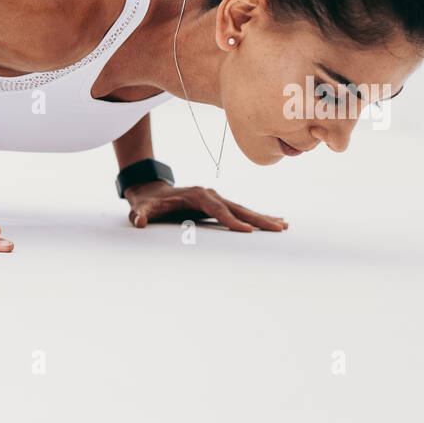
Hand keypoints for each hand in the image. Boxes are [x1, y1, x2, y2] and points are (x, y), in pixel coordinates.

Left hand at [124, 181, 287, 231]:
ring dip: (262, 217)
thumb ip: (140, 214)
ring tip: (283, 225)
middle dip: (257, 219)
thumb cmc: (147, 201)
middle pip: (237, 207)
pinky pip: (239, 211)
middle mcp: (210, 194)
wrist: (150, 191)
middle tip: (278, 227)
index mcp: (197, 195)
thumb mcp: (141, 207)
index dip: (231, 221)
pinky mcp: (217, 204)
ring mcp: (215, 198)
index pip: (218, 210)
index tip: (246, 231)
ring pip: (243, 209)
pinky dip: (255, 217)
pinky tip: (271, 221)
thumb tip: (140, 221)